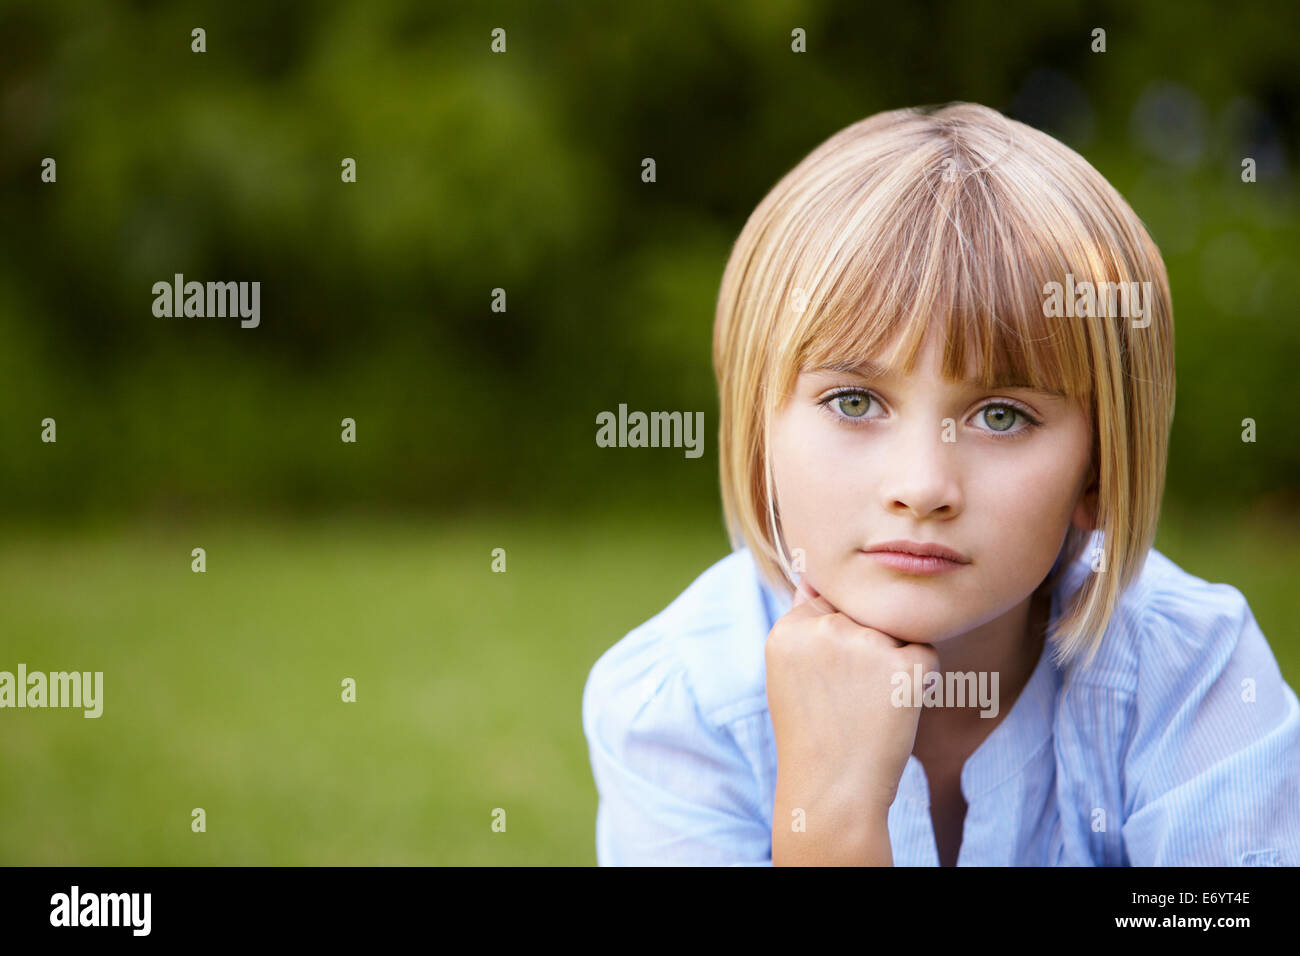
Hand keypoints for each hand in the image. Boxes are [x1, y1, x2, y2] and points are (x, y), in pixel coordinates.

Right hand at [766, 577, 938, 864]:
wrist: (832, 793)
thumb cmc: (813, 736)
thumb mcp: (789, 673)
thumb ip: (804, 623)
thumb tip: (815, 575)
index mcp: (789, 628)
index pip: (831, 603)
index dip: (838, 642)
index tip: (828, 682)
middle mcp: (822, 629)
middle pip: (866, 616)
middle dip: (867, 649)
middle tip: (848, 700)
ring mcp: (863, 645)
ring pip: (897, 633)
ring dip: (892, 665)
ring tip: (867, 707)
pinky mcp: (903, 666)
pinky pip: (925, 656)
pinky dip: (919, 682)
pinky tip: (892, 711)